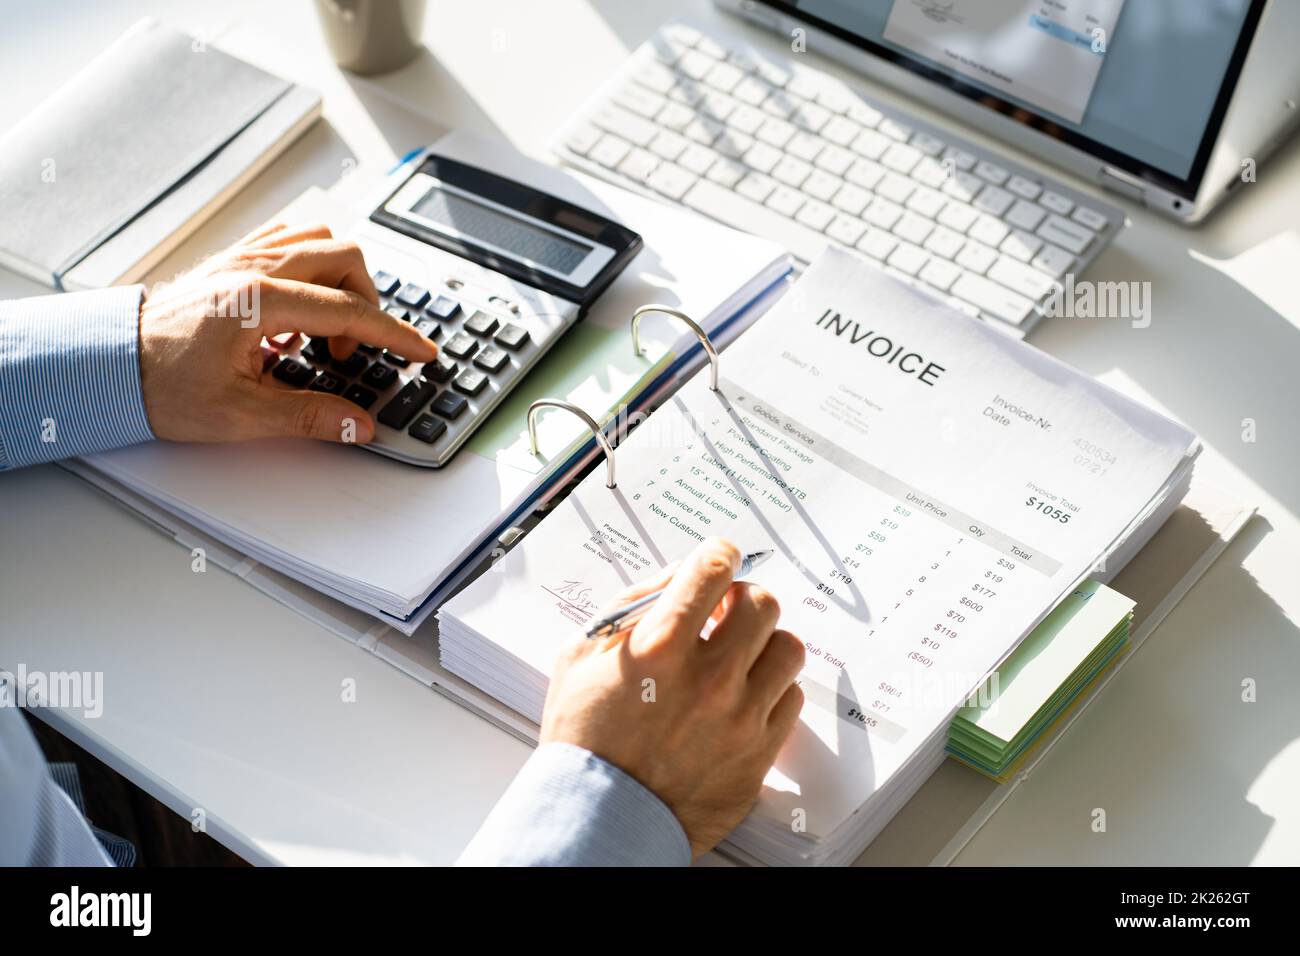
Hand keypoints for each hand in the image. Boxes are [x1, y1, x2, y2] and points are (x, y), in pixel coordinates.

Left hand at [137, 221, 437, 444]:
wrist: (107, 365)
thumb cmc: (161, 386)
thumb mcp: (241, 416)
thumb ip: (309, 417)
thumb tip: (358, 424)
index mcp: (259, 302)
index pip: (349, 310)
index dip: (394, 335)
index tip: (421, 352)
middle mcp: (254, 269)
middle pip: (345, 259)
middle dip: (367, 304)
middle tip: (351, 352)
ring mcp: (242, 257)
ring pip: (320, 239)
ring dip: (341, 279)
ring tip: (324, 331)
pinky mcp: (232, 259)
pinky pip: (289, 240)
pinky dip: (312, 267)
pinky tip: (300, 309)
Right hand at [540, 537, 804, 856]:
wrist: (600, 817)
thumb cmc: (584, 738)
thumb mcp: (582, 657)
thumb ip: (631, 607)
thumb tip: (678, 575)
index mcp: (660, 646)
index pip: (712, 569)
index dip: (717, 555)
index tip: (716, 560)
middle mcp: (708, 678)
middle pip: (761, 603)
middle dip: (741, 600)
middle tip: (723, 614)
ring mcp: (740, 717)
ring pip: (787, 648)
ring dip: (762, 644)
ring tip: (738, 658)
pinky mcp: (759, 753)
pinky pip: (791, 699)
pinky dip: (770, 690)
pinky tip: (742, 697)